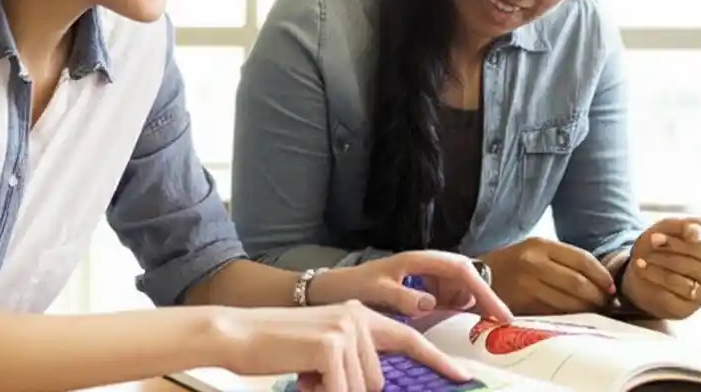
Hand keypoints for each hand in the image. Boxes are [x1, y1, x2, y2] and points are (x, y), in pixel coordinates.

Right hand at [208, 301, 469, 391]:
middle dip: (347, 390)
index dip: (437, 360)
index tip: (463, 376)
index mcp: (360, 316)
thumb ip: (353, 360)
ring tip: (305, 374)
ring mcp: (348, 329)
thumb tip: (372, 386)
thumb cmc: (277, 348)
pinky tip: (302, 378)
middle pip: (376, 381)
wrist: (238, 334)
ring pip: (360, 389)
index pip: (409, 339)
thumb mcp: (323, 350)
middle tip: (313, 378)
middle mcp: (359, 317)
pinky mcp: (332, 345)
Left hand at [310, 250, 512, 321]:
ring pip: (458, 284)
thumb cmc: (352, 286)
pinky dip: (454, 305)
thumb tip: (432, 303)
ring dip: (469, 301)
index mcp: (418, 259)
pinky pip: (445, 293)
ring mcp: (422, 273)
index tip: (499, 313)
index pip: (461, 270)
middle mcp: (425, 262)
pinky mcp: (418, 285)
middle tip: (500, 321)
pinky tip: (452, 317)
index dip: (484, 290)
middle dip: (484, 296)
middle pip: (465, 274)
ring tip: (477, 321)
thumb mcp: (377, 292)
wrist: (328, 289)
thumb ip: (403, 296)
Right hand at [479, 237, 615, 314]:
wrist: (476, 277)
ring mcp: (527, 284)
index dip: (601, 275)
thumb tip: (599, 279)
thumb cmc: (512, 265)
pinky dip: (568, 316)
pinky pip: (553, 312)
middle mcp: (534, 262)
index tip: (612, 287)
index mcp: (541, 244)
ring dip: (586, 309)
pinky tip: (574, 316)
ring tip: (594, 311)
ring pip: (568, 301)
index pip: (582, 259)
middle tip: (606, 303)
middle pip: (578, 282)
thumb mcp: (534, 251)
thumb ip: (562, 260)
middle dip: (597, 296)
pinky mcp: (521, 303)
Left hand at [621, 217, 700, 319]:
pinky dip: (653, 283)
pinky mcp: (686, 310)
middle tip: (645, 249)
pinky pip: (670, 299)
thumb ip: (681, 226)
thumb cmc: (660, 247)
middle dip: (666, 256)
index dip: (678, 243)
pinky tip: (641, 273)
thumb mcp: (666, 229)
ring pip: (682, 283)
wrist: (642, 272)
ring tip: (640, 261)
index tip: (654, 237)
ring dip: (658, 270)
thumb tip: (696, 231)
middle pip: (693, 267)